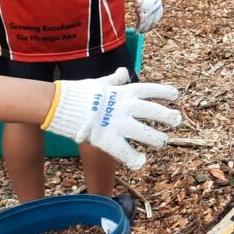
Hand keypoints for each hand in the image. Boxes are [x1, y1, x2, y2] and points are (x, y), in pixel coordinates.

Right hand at [45, 68, 180, 169]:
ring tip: (162, 142)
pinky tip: (140, 162)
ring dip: (157, 139)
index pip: (151, 90)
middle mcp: (126, 106)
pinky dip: (134, 159)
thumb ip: (115, 79)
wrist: (56, 103)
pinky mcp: (107, 139)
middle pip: (154, 112)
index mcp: (125, 91)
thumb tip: (122, 72)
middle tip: (176, 121)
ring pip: (146, 134)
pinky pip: (126, 152)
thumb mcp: (101, 82)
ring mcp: (118, 123)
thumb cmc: (79, 92)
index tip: (176, 95)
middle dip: (168, 117)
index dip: (166, 92)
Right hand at [133, 0, 162, 32]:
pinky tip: (137, 31)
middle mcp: (155, 9)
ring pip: (146, 23)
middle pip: (153, 21)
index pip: (158, 15)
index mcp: (159, 5)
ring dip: (143, 28)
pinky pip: (141, 22)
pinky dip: (139, 27)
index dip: (155, 21)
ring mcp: (149, 11)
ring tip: (141, 32)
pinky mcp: (143, 11)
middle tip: (146, 31)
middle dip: (149, 26)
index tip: (153, 24)